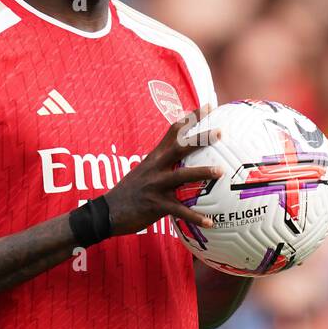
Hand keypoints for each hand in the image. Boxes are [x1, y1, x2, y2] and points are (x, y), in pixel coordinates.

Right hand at [103, 107, 224, 236]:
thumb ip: (162, 164)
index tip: (209, 106)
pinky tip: (210, 222)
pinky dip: (195, 217)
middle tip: (221, 132)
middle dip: (200, 138)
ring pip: (182, 175)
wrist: (107, 212)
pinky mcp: (155, 205)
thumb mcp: (144, 171)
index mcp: (154, 157)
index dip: (191, 117)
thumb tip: (183, 161)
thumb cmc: (130, 192)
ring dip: (202, 172)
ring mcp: (155, 185)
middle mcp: (155, 167)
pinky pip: (179, 211)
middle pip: (180, 147)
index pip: (174, 131)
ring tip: (221, 172)